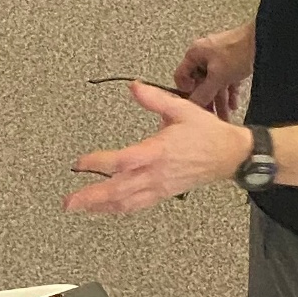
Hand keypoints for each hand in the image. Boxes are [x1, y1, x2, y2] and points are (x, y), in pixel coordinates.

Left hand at [67, 82, 251, 215]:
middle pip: (118, 190)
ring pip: (126, 202)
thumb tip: (134, 87)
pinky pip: (136, 205)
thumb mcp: (182, 109)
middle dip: (91, 197)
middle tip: (68, 202)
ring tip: (79, 208)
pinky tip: (104, 209)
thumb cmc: (207, 134)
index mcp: (158, 152)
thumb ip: (155, 99)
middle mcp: (156, 174)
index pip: (123, 161)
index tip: (80, 163)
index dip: (99, 163)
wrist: (229, 156)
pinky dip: (117, 208)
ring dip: (100, 207)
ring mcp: (159, 187)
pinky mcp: (163, 193)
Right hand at [173, 24, 255, 119]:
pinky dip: (229, 92)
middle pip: (200, 82)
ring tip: (224, 115)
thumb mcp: (217, 76)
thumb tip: (194, 103)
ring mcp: (219, 58)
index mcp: (195, 54)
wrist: (263, 41)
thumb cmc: (238, 50)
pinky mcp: (232, 61)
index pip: (181, 75)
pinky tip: (233, 104)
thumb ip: (204, 92)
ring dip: (219, 100)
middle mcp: (204, 54)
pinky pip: (226, 80)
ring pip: (214, 83)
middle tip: (209, 114)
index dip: (185, 91)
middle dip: (206, 100)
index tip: (193, 102)